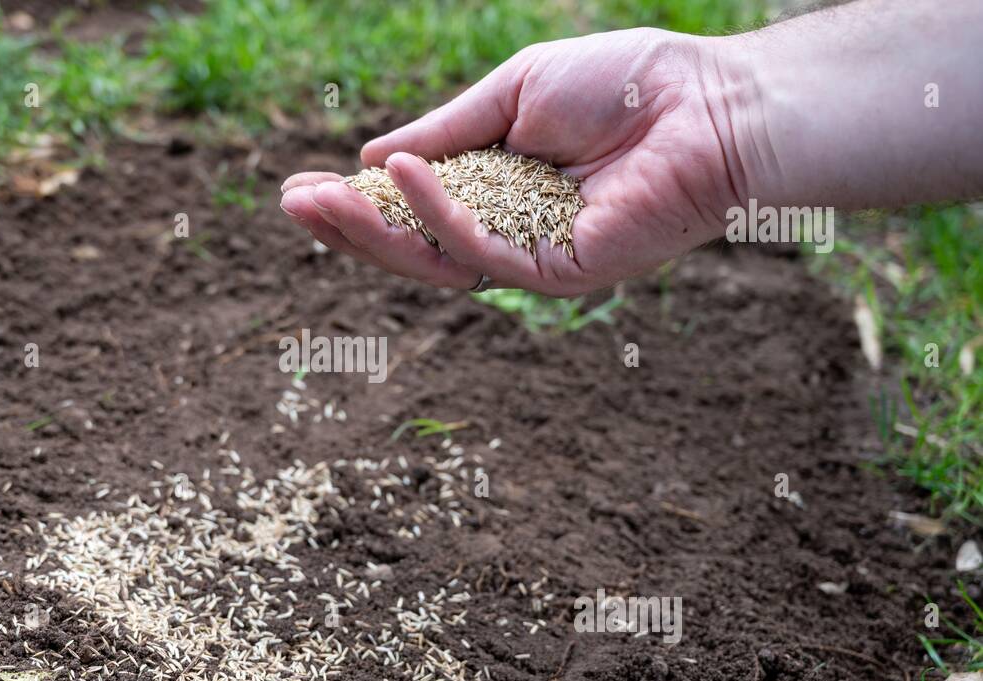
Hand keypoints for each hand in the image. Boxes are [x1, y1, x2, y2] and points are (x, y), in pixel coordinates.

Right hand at [280, 28, 745, 295]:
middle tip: (291, 203)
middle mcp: (509, 230)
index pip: (414, 209)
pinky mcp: (560, 271)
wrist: (711, 103)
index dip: (358, 202)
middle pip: (414, 244)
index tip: (303, 187)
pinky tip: (397, 177)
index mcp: (497, 189)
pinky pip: (483, 249)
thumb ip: (447, 131)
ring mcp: (533, 256)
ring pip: (436, 261)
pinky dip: (438, 214)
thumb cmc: (624, 87)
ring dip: (373, 233)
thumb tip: (373, 158)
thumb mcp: (513, 94)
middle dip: (350, 227)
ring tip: (318, 200)